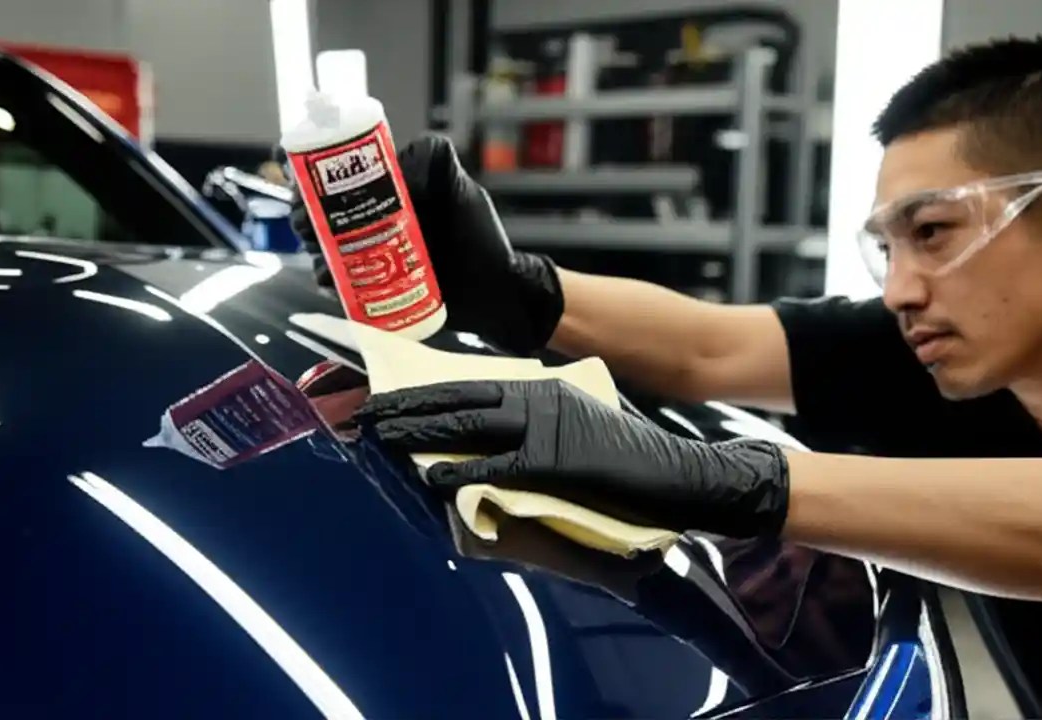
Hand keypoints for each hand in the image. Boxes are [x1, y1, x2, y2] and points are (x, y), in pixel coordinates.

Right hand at [287, 134, 563, 354]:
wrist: (493, 291)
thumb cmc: (479, 238)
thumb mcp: (460, 190)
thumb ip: (438, 159)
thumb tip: (407, 148)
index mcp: (385, 193)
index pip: (336, 176)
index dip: (307, 171)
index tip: (294, 169)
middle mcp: (370, 222)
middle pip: (318, 212)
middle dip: (302, 211)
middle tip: (306, 217)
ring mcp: (368, 257)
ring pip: (322, 247)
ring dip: (310, 245)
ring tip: (317, 249)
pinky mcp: (371, 289)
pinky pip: (338, 285)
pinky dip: (327, 281)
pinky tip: (329, 279)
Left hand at [360, 379, 789, 537]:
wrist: (679, 475)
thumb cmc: (626, 459)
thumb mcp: (575, 428)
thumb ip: (532, 428)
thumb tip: (488, 444)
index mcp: (540, 386)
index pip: (469, 381)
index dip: (423, 387)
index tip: (385, 389)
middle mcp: (538, 396)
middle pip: (456, 396)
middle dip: (404, 404)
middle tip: (362, 408)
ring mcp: (545, 426)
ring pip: (466, 424)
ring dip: (417, 430)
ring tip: (377, 434)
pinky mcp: (555, 461)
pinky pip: (494, 467)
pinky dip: (460, 473)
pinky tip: (430, 478)